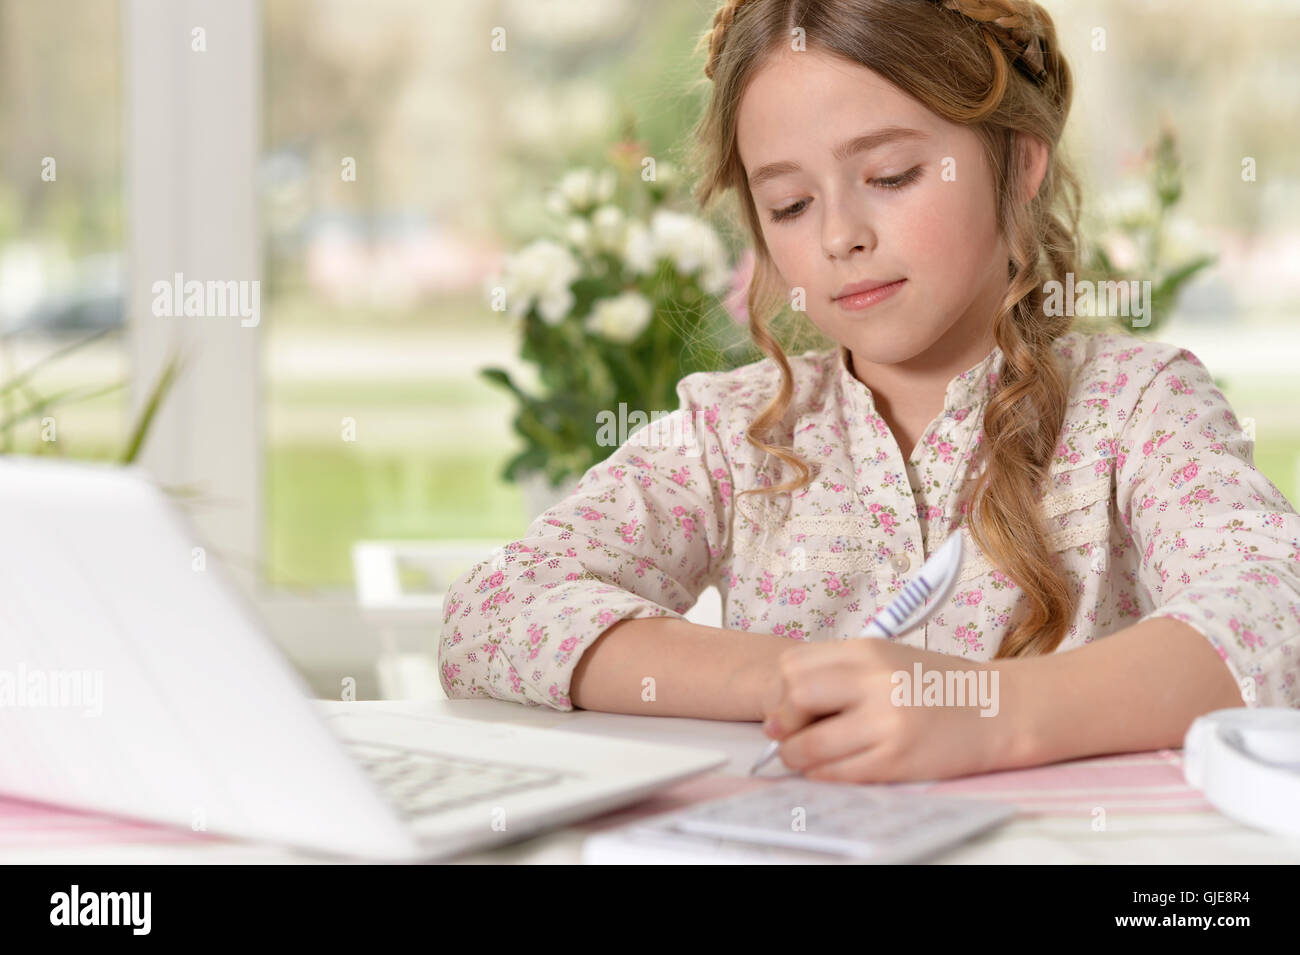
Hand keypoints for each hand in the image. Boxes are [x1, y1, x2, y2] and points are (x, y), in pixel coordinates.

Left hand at [760, 638, 1017, 782]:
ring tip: (802, 756)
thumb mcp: (888, 659)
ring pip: (809, 744)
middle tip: (787, 733)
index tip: (787, 705)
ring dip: (794, 755)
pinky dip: (821, 774)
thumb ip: (840, 673)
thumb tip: (784, 707)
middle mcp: (875, 681)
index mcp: (868, 649)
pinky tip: (828, 768)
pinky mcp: (897, 759)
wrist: (998, 708)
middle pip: (795, 698)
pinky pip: (837, 772)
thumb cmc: (938, 685)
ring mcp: (886, 722)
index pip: (793, 665)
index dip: (781, 689)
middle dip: (782, 721)